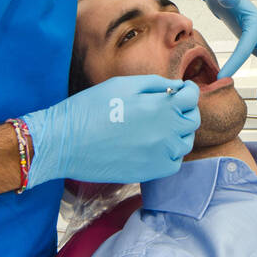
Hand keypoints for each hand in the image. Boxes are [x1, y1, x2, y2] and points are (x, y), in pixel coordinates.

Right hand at [21, 75, 199, 186]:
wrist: (65, 142)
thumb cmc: (90, 109)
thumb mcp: (122, 84)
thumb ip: (154, 84)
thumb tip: (177, 88)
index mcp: (160, 105)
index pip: (192, 96)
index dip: (188, 91)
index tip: (180, 92)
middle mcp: (166, 130)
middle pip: (192, 120)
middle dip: (184, 110)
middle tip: (168, 109)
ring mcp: (160, 153)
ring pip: (185, 142)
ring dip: (177, 133)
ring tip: (158, 128)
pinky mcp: (151, 171)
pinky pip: (173, 162)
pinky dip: (169, 154)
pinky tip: (153, 146)